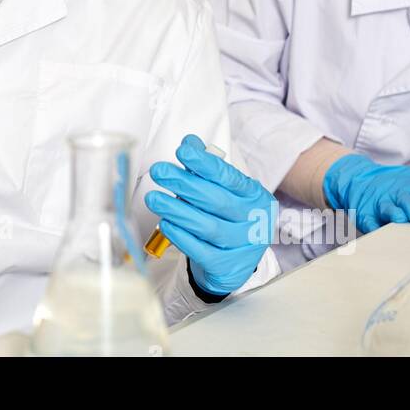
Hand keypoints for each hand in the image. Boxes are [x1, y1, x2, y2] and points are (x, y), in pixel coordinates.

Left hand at [144, 134, 274, 297]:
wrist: (237, 262)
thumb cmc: (228, 218)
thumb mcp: (225, 191)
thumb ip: (207, 168)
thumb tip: (190, 142)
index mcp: (255, 196)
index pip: (229, 177)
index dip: (205, 164)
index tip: (182, 151)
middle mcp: (253, 220)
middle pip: (217, 200)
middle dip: (185, 184)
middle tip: (160, 172)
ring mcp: (242, 246)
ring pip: (208, 226)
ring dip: (178, 210)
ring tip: (154, 199)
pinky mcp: (227, 267)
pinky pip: (201, 251)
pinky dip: (181, 237)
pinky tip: (166, 224)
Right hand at [323, 153, 409, 233]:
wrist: (360, 179)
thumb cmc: (395, 185)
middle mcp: (397, 195)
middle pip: (406, 200)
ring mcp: (381, 204)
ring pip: (388, 208)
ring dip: (394, 213)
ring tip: (400, 218)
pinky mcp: (366, 213)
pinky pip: (368, 220)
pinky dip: (372, 225)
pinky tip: (376, 228)